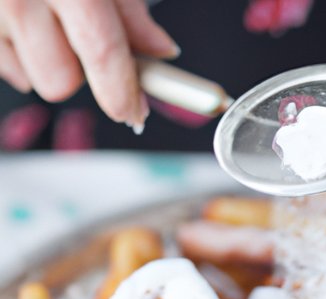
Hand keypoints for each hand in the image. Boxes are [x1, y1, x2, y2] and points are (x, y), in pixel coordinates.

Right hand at [0, 0, 178, 126]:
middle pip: (60, 82)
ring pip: (34, 79)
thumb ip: (130, 9)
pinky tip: (21, 20)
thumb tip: (161, 52)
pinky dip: (19, 52)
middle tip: (76, 34)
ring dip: (47, 60)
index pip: (101, 50)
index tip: (133, 112)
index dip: (121, 90)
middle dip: (77, 70)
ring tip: (44, 19)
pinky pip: (7, 68)